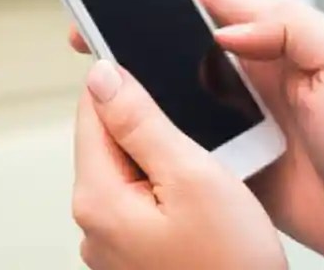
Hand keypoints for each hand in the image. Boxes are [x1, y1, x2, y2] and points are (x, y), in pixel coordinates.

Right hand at [69, 0, 323, 269]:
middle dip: (135, 26)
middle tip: (88, 28)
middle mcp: (252, 69)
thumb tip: (227, 29)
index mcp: (279, 36)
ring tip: (99, 73)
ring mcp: (238, 113)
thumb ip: (290, 29)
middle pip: (181, 36)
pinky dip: (154, 126)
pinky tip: (127, 125)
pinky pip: (182, 132)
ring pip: (173, 83)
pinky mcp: (229, 153)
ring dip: (139, 76)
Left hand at [73, 60, 285, 269]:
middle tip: (202, 145)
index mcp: (97, 199)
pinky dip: (172, 196)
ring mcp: (112, 247)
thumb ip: (142, 121)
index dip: (127, 84)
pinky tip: (205, 211)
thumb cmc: (232, 268)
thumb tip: (102, 75)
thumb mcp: (194, 177)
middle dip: (153, 130)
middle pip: (111, 143)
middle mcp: (93, 226)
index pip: (92, 111)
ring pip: (132, 174)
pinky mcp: (135, 259)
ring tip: (210, 183)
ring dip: (166, 164)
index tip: (160, 74)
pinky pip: (145, 206)